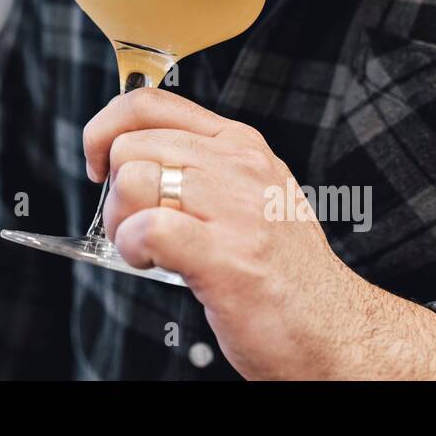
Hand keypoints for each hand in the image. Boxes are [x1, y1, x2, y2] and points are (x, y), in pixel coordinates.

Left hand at [84, 87, 435, 379]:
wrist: (334, 331)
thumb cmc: (285, 274)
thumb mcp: (251, 196)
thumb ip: (202, 169)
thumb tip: (134, 160)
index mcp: (240, 146)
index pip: (149, 104)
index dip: (106, 129)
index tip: (101, 165)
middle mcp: (239, 167)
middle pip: (131, 145)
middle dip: (114, 191)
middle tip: (132, 227)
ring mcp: (236, 209)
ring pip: (133, 180)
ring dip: (121, 223)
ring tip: (146, 249)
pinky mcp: (226, 256)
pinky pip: (148, 228)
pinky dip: (133, 248)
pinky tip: (150, 263)